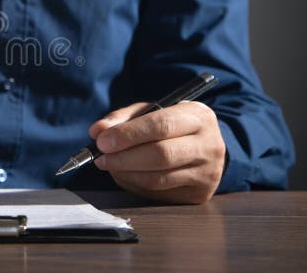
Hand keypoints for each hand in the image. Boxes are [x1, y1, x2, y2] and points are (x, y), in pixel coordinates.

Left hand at [88, 101, 225, 203]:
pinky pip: (158, 192)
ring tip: (109, 165)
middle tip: (101, 158)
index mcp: (198, 116)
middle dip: (124, 158)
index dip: (128, 135)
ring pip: (158, 178)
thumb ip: (122, 119)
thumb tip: (97, 131)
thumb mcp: (150, 112)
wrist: (204, 146)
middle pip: (161, 155)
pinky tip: (124, 175)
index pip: (161, 125)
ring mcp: (207, 173)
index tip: (102, 141)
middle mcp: (209, 144)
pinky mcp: (199, 194)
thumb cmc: (171, 126)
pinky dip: (134, 184)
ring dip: (125, 173)